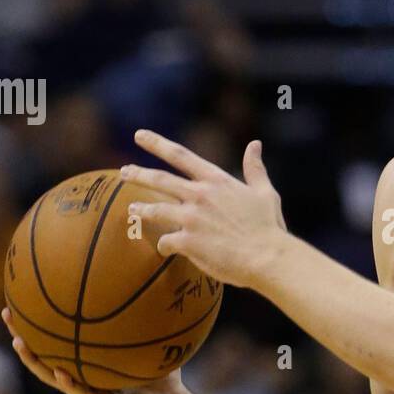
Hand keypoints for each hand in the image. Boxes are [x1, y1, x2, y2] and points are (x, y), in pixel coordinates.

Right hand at [2, 307, 190, 393]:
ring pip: (54, 377)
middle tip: (8, 313)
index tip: (24, 300)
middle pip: (45, 357)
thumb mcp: (155, 345)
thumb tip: (157, 285)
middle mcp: (84, 380)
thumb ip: (151, 320)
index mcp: (90, 367)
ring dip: (35, 361)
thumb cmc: (163, 382)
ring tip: (19, 342)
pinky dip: (70, 383)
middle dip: (25, 336)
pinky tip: (59, 372)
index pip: (59, 344)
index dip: (41, 326)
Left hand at [119, 129, 288, 289]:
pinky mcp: (187, 242)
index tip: (140, 135)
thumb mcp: (265, 192)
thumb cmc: (269, 226)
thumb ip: (255, 168)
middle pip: (160, 179)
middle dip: (138, 173)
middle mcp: (200, 195)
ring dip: (142, 208)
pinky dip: (164, 245)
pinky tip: (164, 249)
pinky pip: (166, 242)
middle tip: (123, 171)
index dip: (157, 144)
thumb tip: (255, 144)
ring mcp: (191, 218)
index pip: (181, 156)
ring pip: (155, 209)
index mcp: (217, 181)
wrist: (268, 257)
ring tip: (133, 209)